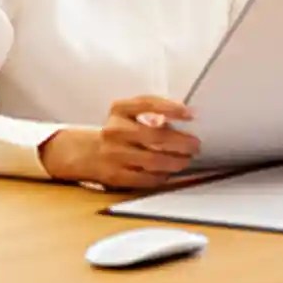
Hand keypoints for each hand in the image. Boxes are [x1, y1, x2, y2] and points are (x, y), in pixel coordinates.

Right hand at [39, 95, 200, 188]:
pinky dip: (162, 176)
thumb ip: (152, 112)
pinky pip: (145, 178)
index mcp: (119, 109)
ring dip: (175, 161)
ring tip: (186, 159)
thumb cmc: (120, 130)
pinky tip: (169, 172)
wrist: (87, 153)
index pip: (147, 104)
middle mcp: (114, 130)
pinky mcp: (115, 176)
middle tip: (195, 144)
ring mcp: (113, 154)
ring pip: (153, 159)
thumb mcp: (129, 113)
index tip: (191, 114)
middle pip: (155, 135)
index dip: (171, 108)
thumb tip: (186, 117)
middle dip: (181, 141)